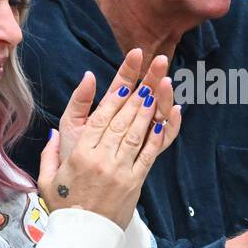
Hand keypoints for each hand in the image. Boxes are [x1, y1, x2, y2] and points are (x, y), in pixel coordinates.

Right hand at [37, 50, 181, 226]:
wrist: (81, 238)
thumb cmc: (63, 207)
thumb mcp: (47, 178)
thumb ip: (51, 152)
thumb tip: (56, 131)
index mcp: (79, 154)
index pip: (100, 116)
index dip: (116, 92)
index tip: (127, 75)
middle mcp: (101, 158)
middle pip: (121, 119)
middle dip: (137, 93)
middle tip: (150, 71)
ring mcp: (119, 170)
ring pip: (136, 132)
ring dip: (148, 109)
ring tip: (158, 86)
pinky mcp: (134, 182)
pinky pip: (148, 154)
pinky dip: (156, 136)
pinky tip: (164, 119)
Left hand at [53, 49, 173, 167]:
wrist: (79, 195)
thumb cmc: (73, 157)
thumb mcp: (71, 126)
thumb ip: (80, 101)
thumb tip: (90, 75)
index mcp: (108, 112)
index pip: (121, 86)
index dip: (129, 69)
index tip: (136, 52)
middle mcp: (126, 123)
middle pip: (142, 96)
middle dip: (151, 77)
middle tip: (161, 60)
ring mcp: (138, 138)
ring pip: (156, 114)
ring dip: (163, 98)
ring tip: (166, 82)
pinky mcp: (146, 156)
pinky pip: (163, 140)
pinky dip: (172, 126)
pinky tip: (176, 111)